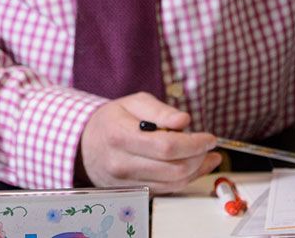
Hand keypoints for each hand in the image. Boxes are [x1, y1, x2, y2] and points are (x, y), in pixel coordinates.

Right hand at [77, 92, 221, 192]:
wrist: (84, 144)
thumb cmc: (113, 119)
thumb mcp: (135, 102)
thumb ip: (161, 110)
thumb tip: (184, 121)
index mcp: (121, 137)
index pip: (166, 146)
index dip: (194, 144)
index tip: (210, 138)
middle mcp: (121, 164)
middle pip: (172, 169)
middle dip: (199, 157)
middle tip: (209, 145)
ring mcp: (125, 182)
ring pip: (172, 184)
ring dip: (197, 170)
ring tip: (208, 156)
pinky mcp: (131, 192)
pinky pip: (165, 190)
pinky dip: (185, 179)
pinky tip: (195, 166)